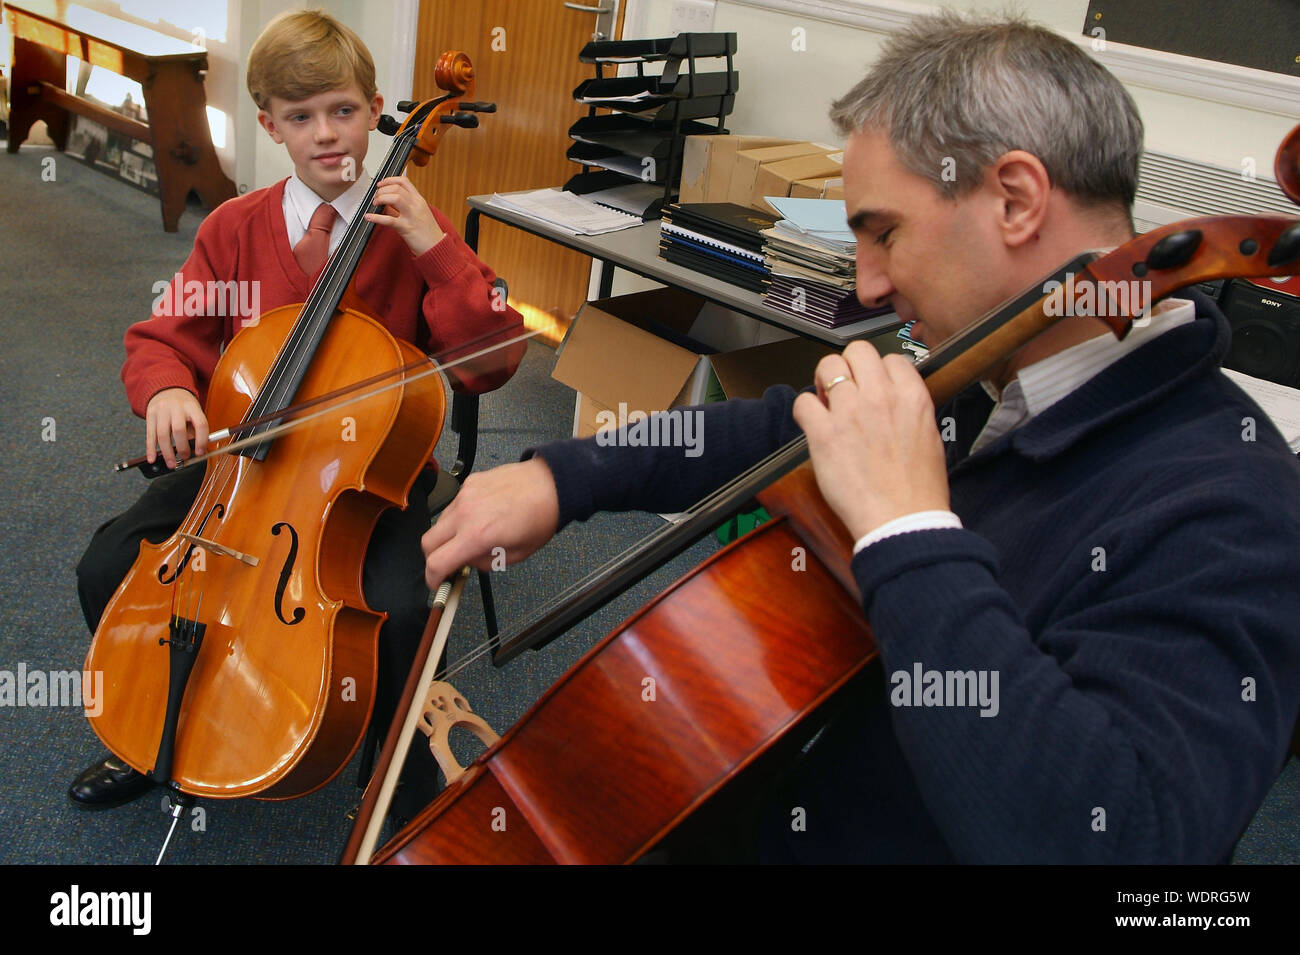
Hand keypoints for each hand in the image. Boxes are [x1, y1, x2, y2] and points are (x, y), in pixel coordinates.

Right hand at [145, 387, 208, 468]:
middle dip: (182, 448)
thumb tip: (196, 450)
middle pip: (179, 430)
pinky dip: (150, 449)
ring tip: (172, 463)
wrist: (167, 389)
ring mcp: (161, 411)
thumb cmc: (184, 406)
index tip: (200, 453)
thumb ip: (195, 429)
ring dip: (167, 452)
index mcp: (192, 407)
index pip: (200, 424)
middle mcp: (176, 407)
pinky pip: (149, 434)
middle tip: (185, 458)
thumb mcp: (194, 412)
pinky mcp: (150, 415)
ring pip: (162, 434)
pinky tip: (152, 459)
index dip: (201, 440)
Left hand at [364, 176, 444, 256]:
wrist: (437, 247)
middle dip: (382, 190)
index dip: (390, 180)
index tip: (381, 184)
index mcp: (419, 200)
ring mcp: (412, 216)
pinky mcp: (406, 228)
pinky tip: (369, 217)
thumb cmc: (428, 232)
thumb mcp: (419, 214)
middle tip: (376, 197)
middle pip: (397, 188)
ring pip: (395, 198)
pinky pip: (389, 220)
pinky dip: (376, 217)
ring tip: (375, 204)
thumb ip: (403, 207)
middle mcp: (416, 205)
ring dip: (381, 198)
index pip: (404, 182)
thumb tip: (386, 204)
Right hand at [422, 458, 560, 588]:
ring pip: (440, 522)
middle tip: (450, 562)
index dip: (433, 578)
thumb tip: (468, 562)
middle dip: (434, 557)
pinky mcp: (469, 483)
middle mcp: (465, 513)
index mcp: (477, 535)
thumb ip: (485, 562)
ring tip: (473, 536)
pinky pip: (454, 504)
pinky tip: (481, 515)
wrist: (551, 484)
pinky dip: (461, 515)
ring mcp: (464, 495)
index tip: (437, 582)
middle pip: (427, 542)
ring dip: (448, 535)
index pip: (436, 562)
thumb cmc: (540, 518)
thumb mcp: (516, 555)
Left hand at [792, 341, 948, 540]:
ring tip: (827, 402)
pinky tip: (814, 425)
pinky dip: (805, 410)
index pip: (891, 359)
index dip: (879, 372)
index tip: (872, 387)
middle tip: (845, 388)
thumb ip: (911, 410)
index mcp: (912, 398)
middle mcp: (881, 398)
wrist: (902, 521)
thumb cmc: (918, 491)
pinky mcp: (824, 433)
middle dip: (849, 366)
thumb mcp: (930, 438)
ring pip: (828, 366)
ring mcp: (851, 413)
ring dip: (824, 382)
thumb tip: (896, 402)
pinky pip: (803, 402)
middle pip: (858, 351)